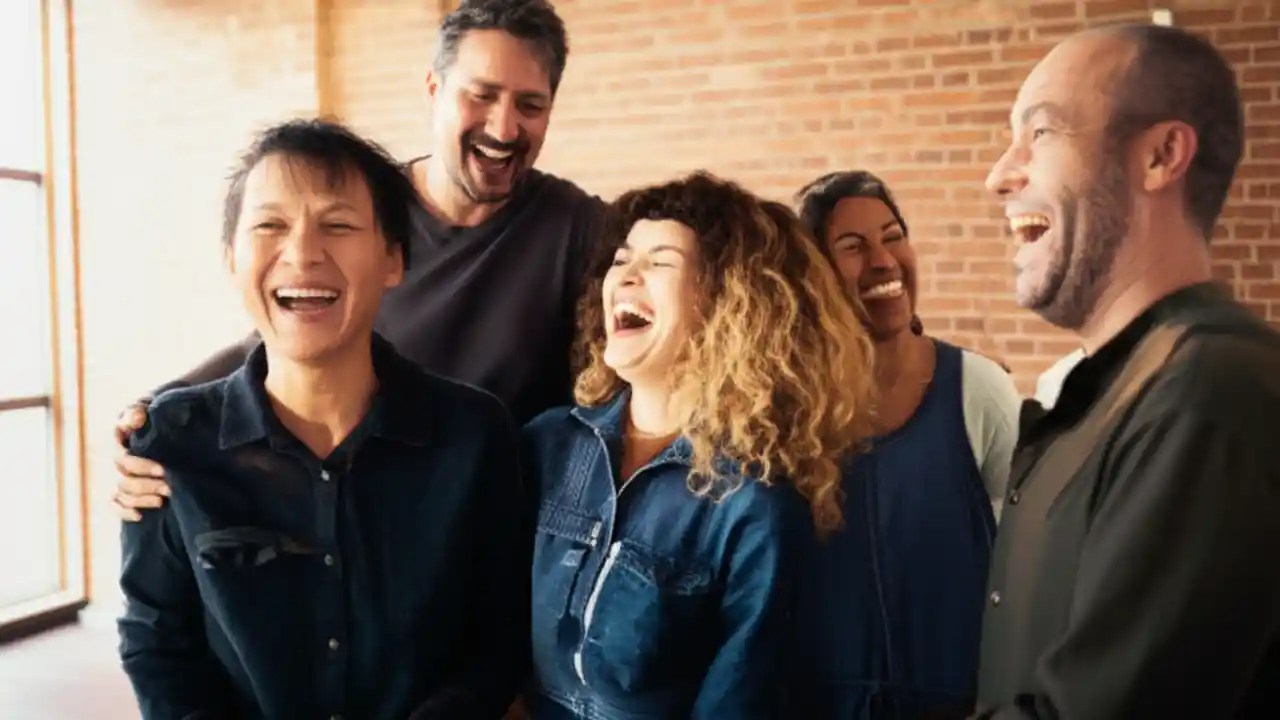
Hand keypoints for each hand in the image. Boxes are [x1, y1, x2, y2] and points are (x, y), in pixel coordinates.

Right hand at [111, 403, 168, 521]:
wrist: (172, 422)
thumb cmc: (160, 413)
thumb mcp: (153, 406)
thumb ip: (140, 410)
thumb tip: (137, 417)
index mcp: (122, 440)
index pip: (122, 457)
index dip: (140, 466)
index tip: (162, 469)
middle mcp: (120, 459)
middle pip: (124, 479)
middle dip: (146, 485)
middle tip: (169, 487)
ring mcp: (123, 475)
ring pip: (122, 493)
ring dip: (141, 498)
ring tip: (163, 499)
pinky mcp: (127, 489)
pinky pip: (116, 504)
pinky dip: (124, 512)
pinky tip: (140, 516)